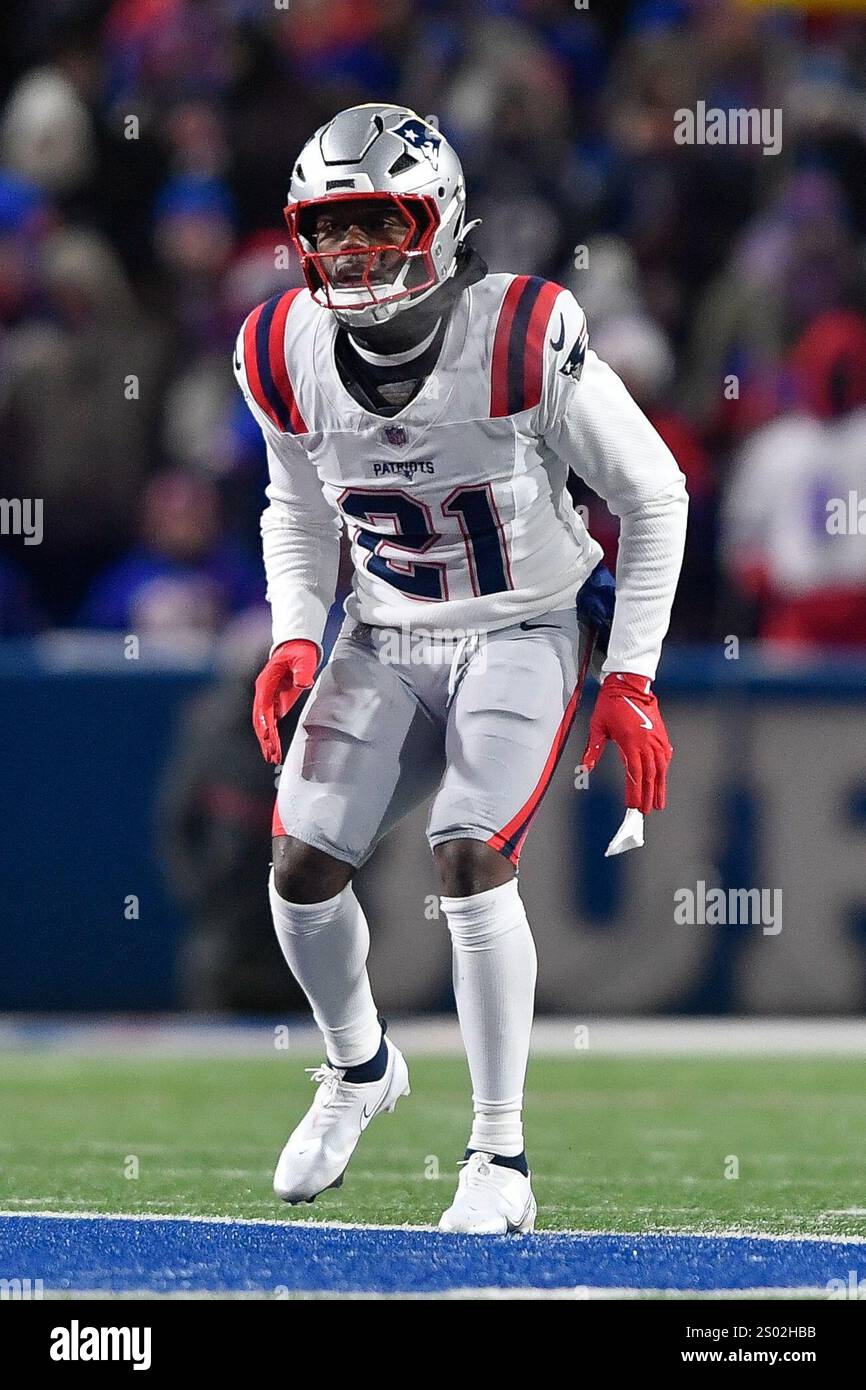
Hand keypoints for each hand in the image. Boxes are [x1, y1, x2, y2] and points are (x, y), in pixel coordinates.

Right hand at [252, 639, 318, 762]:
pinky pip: (271, 723)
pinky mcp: (274, 703)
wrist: (296, 648)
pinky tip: (274, 750)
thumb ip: (303, 670)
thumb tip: (303, 683)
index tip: (268, 734)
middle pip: (261, 718)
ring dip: (267, 741)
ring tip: (272, 759)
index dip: (266, 719)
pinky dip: (272, 737)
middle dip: (266, 738)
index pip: (264, 703)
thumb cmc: (300, 652)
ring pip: (263, 724)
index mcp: (267, 680)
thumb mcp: (304, 658)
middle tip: (272, 755)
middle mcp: (263, 692)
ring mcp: (267, 699)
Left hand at [581, 672, 671, 813]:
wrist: (629, 685)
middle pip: (650, 775)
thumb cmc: (611, 705)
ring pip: (660, 768)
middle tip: (646, 811)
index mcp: (630, 742)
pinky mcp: (661, 734)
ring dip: (659, 786)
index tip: (633, 806)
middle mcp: (646, 743)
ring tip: (658, 802)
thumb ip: (593, 750)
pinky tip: (662, 778)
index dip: (635, 791)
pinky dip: (664, 769)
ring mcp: (656, 738)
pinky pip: (665, 756)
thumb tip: (586, 768)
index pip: (634, 773)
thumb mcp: (597, 727)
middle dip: (648, 795)